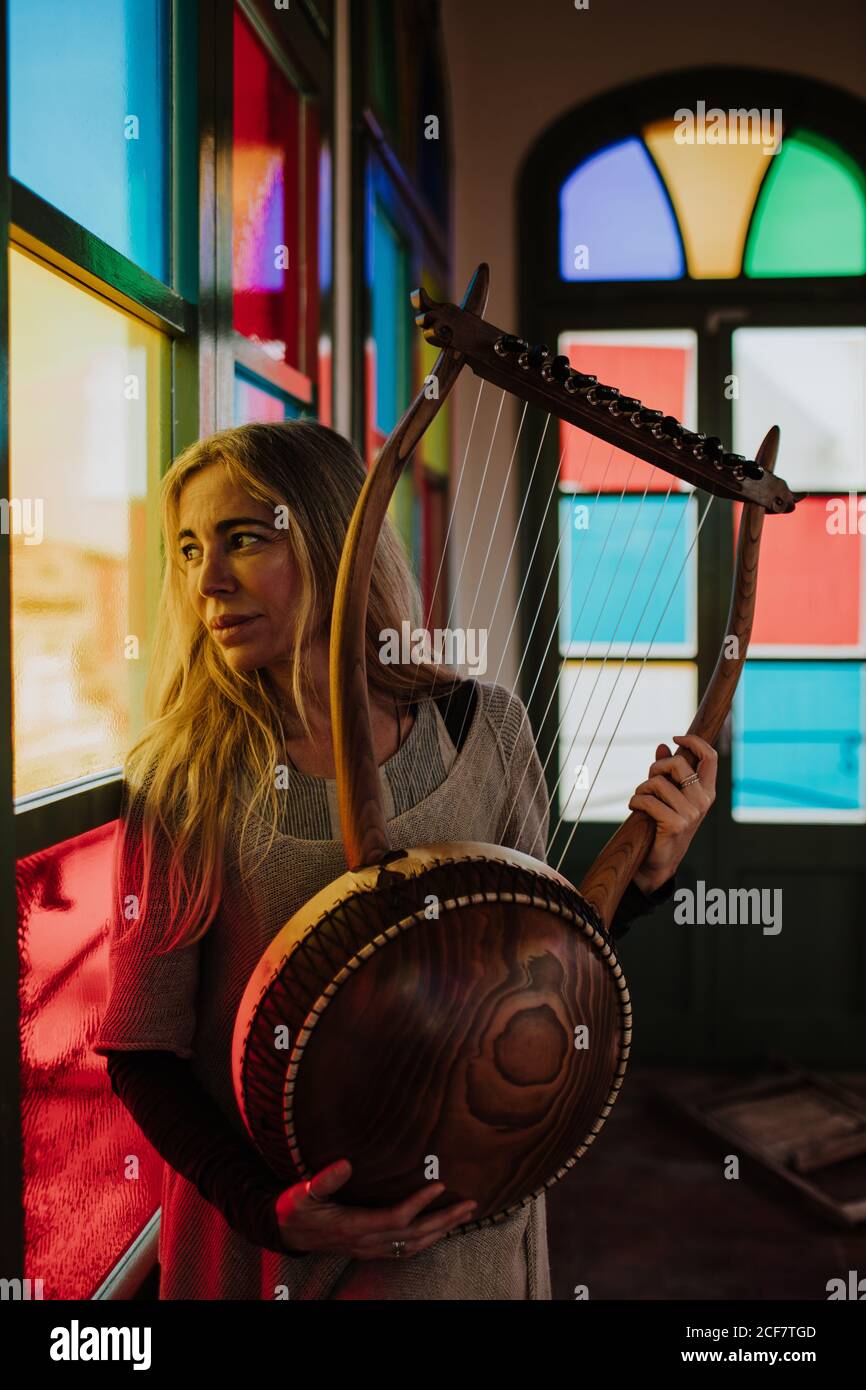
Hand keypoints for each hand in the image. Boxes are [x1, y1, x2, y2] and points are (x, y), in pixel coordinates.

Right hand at [274, 1158, 477, 1259]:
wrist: (285, 1233)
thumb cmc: (295, 1209)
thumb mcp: (303, 1192)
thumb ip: (325, 1180)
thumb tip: (346, 1164)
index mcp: (355, 1226)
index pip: (396, 1217)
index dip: (420, 1203)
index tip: (440, 1185)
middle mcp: (367, 1241)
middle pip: (414, 1235)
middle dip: (444, 1220)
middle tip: (470, 1204)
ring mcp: (369, 1249)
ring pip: (413, 1245)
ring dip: (440, 1231)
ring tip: (462, 1216)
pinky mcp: (369, 1249)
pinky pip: (405, 1250)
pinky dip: (426, 1241)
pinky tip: (436, 1232)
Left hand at [628, 734, 716, 893]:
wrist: (659, 860)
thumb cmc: (663, 824)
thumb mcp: (668, 795)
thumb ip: (667, 771)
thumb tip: (662, 744)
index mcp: (706, 790)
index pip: (710, 757)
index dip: (694, 741)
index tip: (676, 736)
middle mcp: (703, 800)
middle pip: (678, 763)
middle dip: (656, 767)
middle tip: (648, 781)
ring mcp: (692, 813)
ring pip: (657, 783)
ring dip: (641, 789)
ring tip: (640, 800)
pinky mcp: (677, 824)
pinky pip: (648, 800)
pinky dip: (636, 802)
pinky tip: (635, 809)